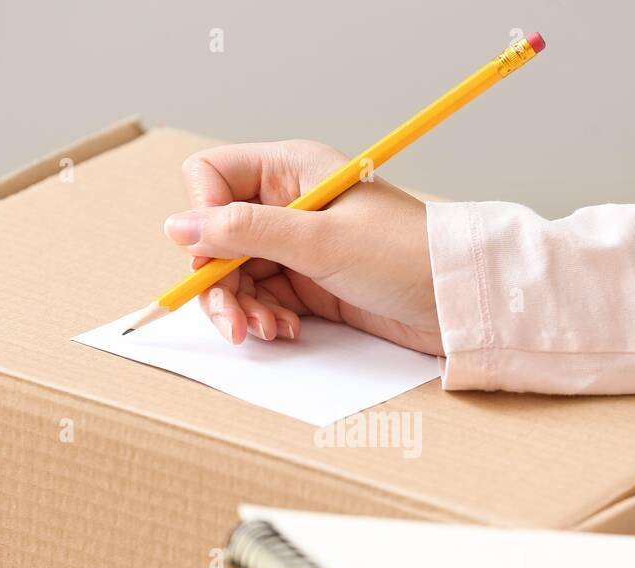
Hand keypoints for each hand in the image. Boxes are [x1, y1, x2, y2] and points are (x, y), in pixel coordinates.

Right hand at [166, 140, 440, 353]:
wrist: (457, 301)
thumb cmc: (405, 256)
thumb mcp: (319, 241)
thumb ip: (245, 232)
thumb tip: (177, 226)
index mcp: (290, 170)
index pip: (211, 177)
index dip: (204, 218)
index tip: (216, 257)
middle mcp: (287, 203)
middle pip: (217, 235)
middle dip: (219, 281)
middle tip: (235, 322)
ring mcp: (297, 245)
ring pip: (236, 273)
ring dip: (242, 306)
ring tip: (267, 330)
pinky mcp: (309, 282)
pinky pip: (263, 298)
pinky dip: (266, 317)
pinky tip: (286, 330)